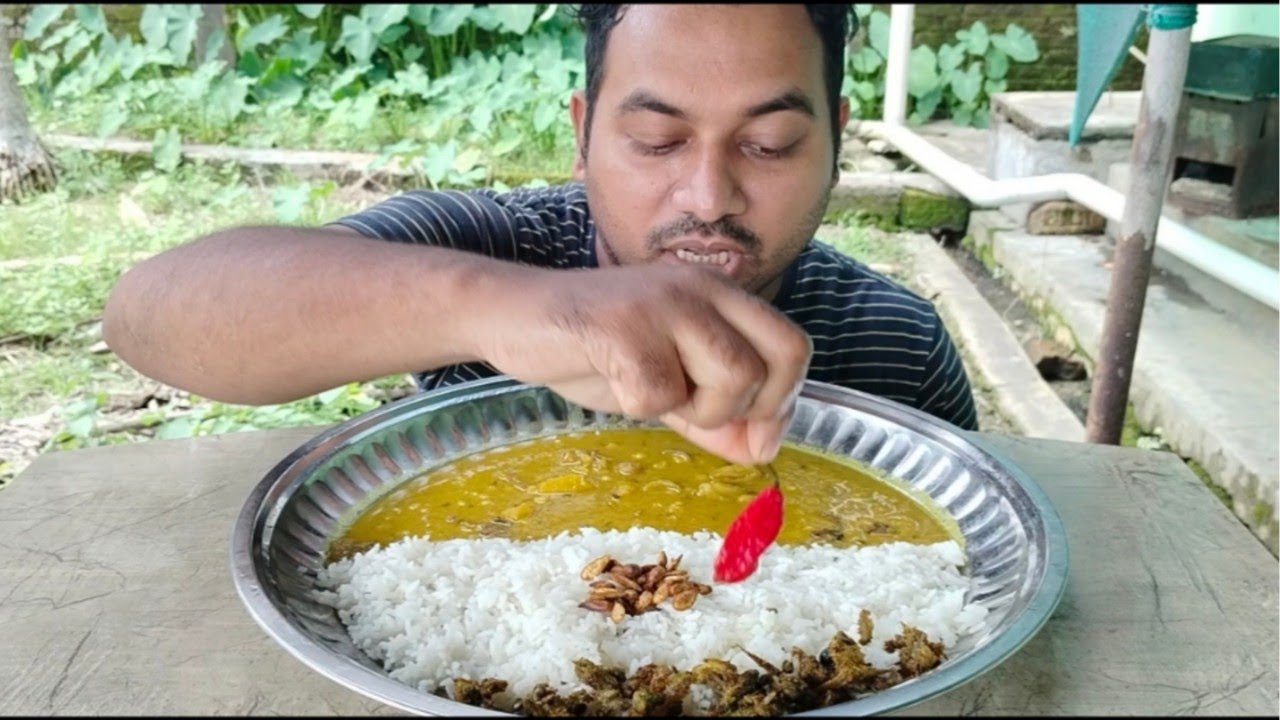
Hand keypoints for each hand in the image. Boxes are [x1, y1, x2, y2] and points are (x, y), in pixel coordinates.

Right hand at [475, 263, 810, 463]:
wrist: (515, 317)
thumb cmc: (594, 349)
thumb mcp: (667, 382)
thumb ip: (715, 414)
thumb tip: (763, 450)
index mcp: (719, 296)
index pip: (792, 346)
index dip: (784, 400)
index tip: (755, 435)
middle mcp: (700, 288)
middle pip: (771, 364)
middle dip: (743, 409)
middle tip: (697, 414)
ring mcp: (662, 302)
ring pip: (729, 377)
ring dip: (694, 409)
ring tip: (651, 392)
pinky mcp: (620, 324)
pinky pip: (659, 392)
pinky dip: (639, 407)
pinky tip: (611, 381)